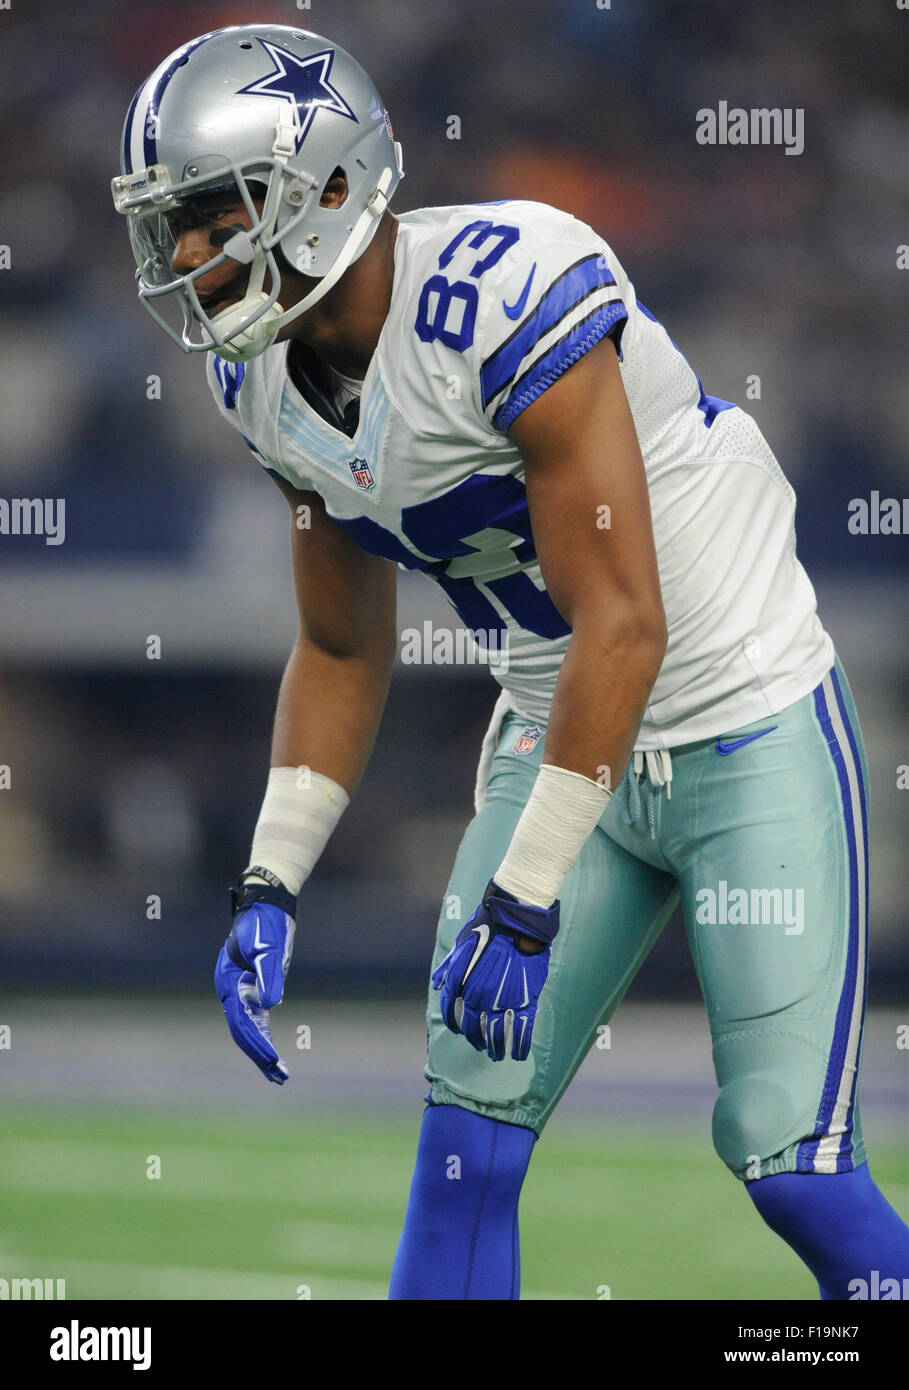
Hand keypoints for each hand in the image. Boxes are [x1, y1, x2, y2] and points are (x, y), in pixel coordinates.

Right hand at [214, 876, 295, 1083]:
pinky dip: (262, 1037)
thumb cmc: (264, 923)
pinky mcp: (250, 988)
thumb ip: (269, 974)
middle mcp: (230, 990)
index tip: (274, 1059)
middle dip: (259, 1054)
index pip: (243, 1021)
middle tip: (279, 1077)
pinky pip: (254, 1019)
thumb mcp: (269, 947)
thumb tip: (272, 1003)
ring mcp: (239, 990)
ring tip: (278, 1074)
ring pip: (247, 1028)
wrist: (264, 903)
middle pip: (242, 1031)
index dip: (258, 1042)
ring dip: (261, 1051)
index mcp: (229, 982)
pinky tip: (272, 1053)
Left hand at [432, 879, 559, 1060]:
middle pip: (473, 1028)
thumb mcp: (461, 945)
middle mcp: (478, 996)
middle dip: (476, 1040)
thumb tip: (437, 985)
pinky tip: (518, 1055)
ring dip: (496, 1049)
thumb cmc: (487, 927)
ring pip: (496, 1035)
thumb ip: (448, 968)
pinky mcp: (525, 1000)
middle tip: (481, 1046)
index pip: (452, 1013)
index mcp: (461, 983)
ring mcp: (502, 1000)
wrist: (516, 920)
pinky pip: (521, 1031)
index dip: (456, 1025)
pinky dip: (519, 1046)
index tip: (461, 1031)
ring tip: (498, 1056)